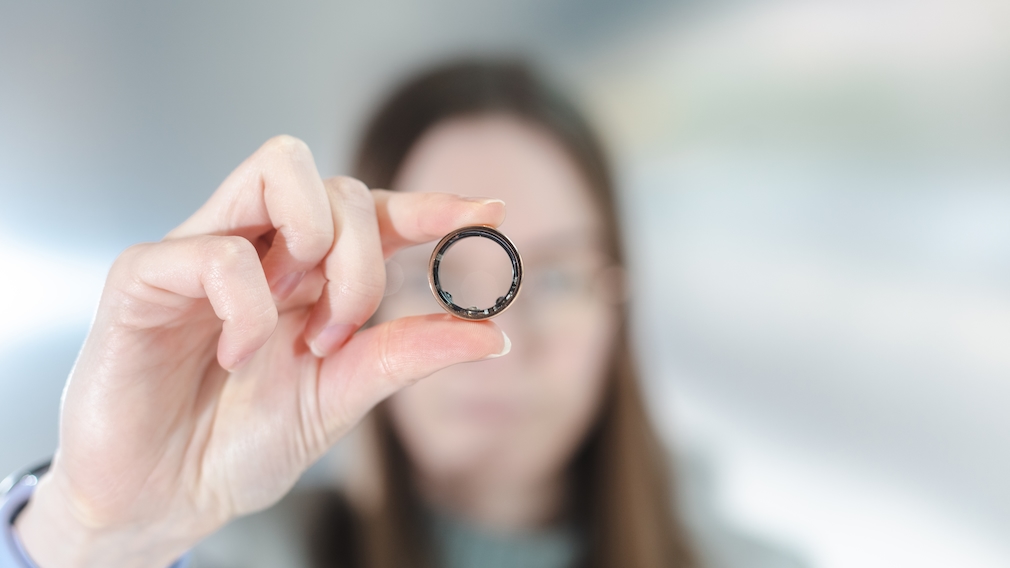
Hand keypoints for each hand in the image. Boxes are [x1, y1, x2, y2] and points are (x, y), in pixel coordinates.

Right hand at [13, 136, 507, 566]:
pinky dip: (247, 307)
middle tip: (343, 330)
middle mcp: (262, 250)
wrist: (162, 500)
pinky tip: (237, 356)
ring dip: (318, 241)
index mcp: (308, 276)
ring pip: (280, 170)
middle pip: (340, 186)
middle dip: (365, 257)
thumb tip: (493, 334)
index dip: (432, 206)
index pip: (377, 214)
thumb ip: (405, 355)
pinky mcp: (145, 274)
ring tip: (302, 320)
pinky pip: (218, 250)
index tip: (489, 215)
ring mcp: (203, 251)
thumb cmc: (238, 444)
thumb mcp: (340, 399)